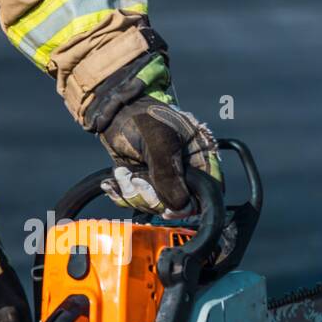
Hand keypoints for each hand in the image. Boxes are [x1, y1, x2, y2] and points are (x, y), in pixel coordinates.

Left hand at [97, 98, 221, 215]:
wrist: (113, 112)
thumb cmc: (142, 118)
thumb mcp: (159, 142)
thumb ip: (169, 174)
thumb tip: (181, 206)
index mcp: (200, 157)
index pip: (208, 192)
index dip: (191, 206)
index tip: (167, 209)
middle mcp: (185, 171)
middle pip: (178, 206)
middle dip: (152, 197)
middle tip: (136, 179)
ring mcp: (164, 179)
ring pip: (155, 206)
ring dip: (134, 193)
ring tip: (123, 172)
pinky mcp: (145, 183)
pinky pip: (137, 202)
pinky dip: (123, 194)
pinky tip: (116, 179)